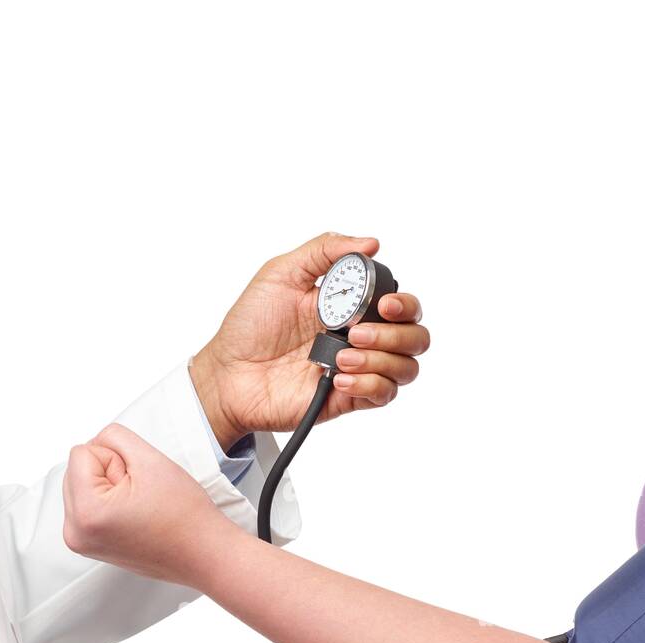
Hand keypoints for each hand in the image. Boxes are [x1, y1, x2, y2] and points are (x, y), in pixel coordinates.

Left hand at [62, 422, 237, 585]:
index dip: (116, 459)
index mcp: (85, 512)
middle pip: (77, 469)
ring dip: (109, 487)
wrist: (203, 552)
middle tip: (141, 495)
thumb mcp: (149, 458)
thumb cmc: (184, 515)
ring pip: (82, 485)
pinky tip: (134, 514)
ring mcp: (80, 542)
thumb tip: (97, 440)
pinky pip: (88, 504)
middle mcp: (75, 532)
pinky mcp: (89, 545)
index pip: (81, 452)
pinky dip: (109, 502)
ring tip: (139, 506)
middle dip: (109, 473)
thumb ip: (114, 436)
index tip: (139, 483)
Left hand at [189, 232, 429, 448]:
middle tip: (357, 332)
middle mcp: (360, 336)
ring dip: (380, 359)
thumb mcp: (281, 273)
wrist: (228, 373)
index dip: (404, 303)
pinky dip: (369, 384)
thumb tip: (370, 242)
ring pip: (407, 367)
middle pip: (416, 336)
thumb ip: (324, 251)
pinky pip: (384, 394)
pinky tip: (338, 378)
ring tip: (341, 357)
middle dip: (397, 333)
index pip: (402, 304)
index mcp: (352, 305)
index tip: (382, 303)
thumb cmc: (249, 325)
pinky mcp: (347, 397)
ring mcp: (357, 368)